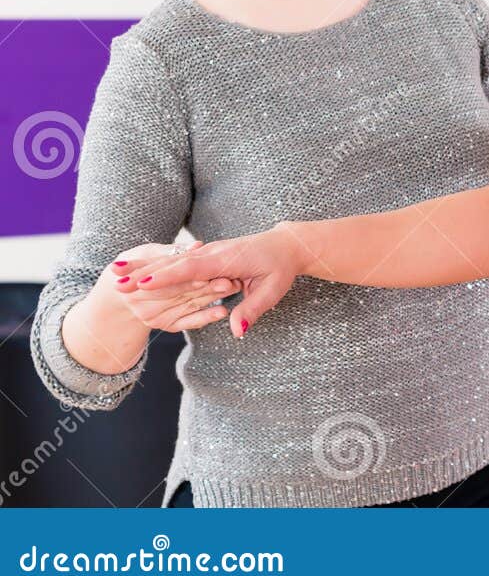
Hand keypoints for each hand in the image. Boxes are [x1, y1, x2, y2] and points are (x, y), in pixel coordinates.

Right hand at [110, 224, 308, 338]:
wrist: (287, 244)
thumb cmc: (281, 267)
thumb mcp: (273, 290)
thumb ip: (252, 309)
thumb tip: (236, 331)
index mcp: (229, 259)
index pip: (192, 268)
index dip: (167, 276)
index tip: (142, 285)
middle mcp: (214, 252)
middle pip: (174, 263)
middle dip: (146, 272)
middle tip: (114, 283)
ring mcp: (209, 252)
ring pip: (172, 261)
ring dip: (145, 267)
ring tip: (115, 278)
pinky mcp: (206, 255)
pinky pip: (178, 261)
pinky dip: (157, 265)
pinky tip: (136, 273)